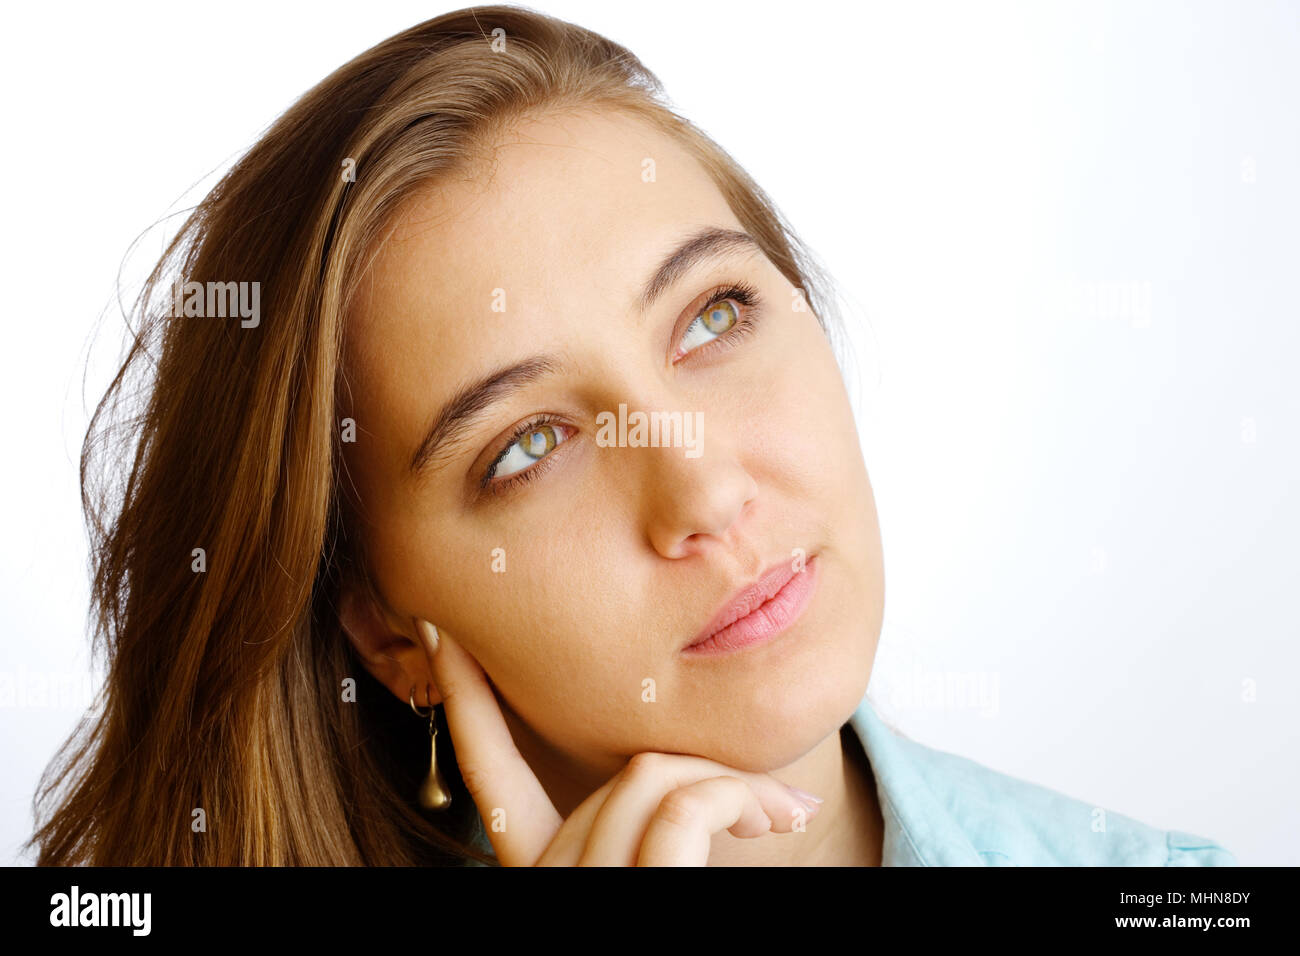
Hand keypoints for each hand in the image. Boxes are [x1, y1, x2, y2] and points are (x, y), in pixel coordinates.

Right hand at [417, 619, 822, 865]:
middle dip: (695, 766)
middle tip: (767, 797)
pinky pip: (679, 810)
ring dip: (729, 783)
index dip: (465, 698)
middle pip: (609, 777)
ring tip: (781, 812)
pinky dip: (736, 798)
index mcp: (535, 879)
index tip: (441, 633)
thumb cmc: (664, 919)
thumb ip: (612, 838)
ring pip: (646, 781)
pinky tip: (776, 816)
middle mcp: (548, 883)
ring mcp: (586, 892)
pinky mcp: (638, 900)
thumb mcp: (622, 880)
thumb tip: (658, 782)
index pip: (487, 775)